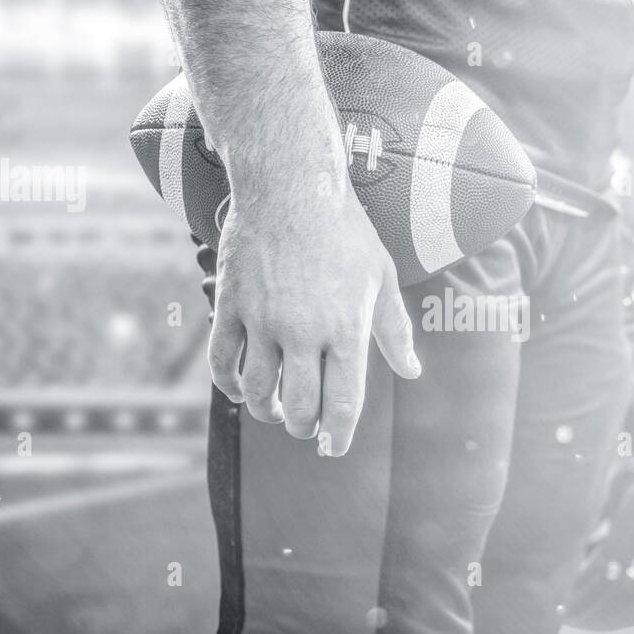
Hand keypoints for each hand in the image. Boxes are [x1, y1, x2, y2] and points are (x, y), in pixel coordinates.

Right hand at [207, 184, 420, 456]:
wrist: (291, 185)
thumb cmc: (346, 232)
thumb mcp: (381, 278)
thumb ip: (394, 331)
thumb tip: (411, 371)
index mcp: (346, 329)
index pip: (343, 404)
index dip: (339, 435)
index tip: (335, 448)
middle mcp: (304, 332)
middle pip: (300, 408)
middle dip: (304, 428)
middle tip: (306, 427)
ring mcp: (263, 320)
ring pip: (257, 391)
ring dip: (266, 411)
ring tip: (275, 410)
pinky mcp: (230, 305)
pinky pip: (221, 362)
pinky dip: (229, 385)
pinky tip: (241, 388)